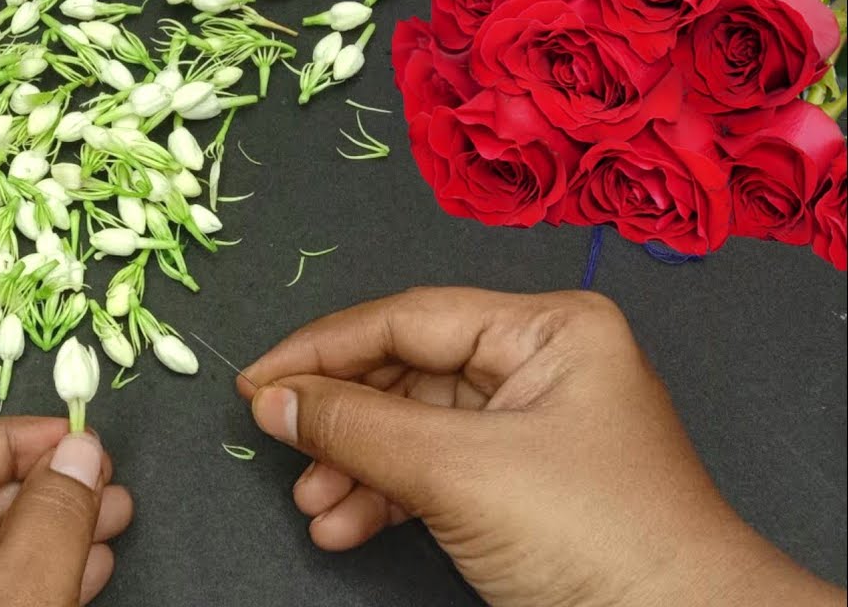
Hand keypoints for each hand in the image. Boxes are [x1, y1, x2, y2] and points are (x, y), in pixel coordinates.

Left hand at [0, 417, 132, 605]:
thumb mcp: (10, 605)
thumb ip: (48, 526)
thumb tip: (81, 459)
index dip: (12, 442)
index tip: (74, 439)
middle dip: (42, 488)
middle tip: (102, 480)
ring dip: (48, 533)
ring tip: (108, 519)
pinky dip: (32, 578)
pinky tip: (83, 566)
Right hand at [239, 288, 843, 606]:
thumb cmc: (600, 538)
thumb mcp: (462, 472)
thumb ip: (358, 428)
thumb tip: (275, 401)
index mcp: (547, 329)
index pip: (407, 319)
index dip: (323, 349)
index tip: (258, 381)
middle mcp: (538, 364)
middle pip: (404, 374)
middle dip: (341, 421)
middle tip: (279, 444)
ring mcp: (527, 425)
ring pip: (410, 428)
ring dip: (355, 467)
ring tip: (315, 505)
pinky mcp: (517, 481)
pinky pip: (431, 471)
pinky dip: (384, 498)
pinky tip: (345, 525)